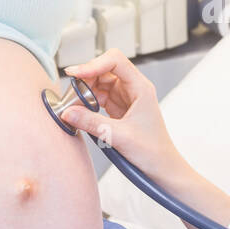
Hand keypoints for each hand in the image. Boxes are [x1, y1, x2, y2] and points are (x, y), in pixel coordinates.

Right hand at [58, 48, 186, 180]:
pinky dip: (87, 102)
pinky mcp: (118, 108)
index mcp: (140, 87)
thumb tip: (67, 112)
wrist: (162, 167)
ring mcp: (125, 97)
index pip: (115, 61)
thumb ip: (92, 123)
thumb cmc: (152, 151)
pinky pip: (98, 97)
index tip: (75, 74)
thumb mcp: (119, 136)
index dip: (93, 64)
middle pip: (104, 69)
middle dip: (86, 79)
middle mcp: (133, 88)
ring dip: (85, 91)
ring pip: (99, 83)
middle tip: (71, 95)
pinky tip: (80, 111)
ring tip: (74, 106)